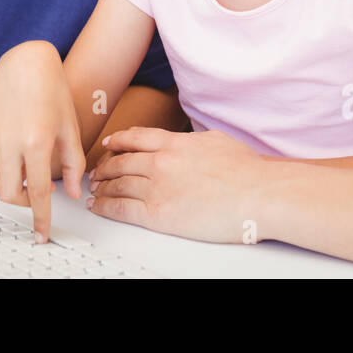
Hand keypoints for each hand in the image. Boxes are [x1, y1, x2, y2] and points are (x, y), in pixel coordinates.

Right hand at [0, 40, 86, 242]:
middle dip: (22, 201)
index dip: (41, 218)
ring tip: (13, 173)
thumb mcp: (70, 129)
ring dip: (0, 185)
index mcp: (37, 142)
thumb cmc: (52, 92)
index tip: (41, 234)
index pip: (38, 193)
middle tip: (31, 192)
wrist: (28, 63)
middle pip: (8, 193)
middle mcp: (10, 141)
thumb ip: (73, 164)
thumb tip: (74, 193)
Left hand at [87, 128, 266, 243]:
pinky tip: (99, 206)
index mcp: (176, 143)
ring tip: (94, 190)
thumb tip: (187, 143)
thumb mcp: (216, 142)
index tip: (109, 143)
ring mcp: (157, 188)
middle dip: (105, 166)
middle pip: (121, 161)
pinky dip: (105, 207)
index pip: (137, 138)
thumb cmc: (247, 172)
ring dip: (102, 187)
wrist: (258, 194)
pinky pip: (122, 209)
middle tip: (97, 171)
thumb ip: (194, 141)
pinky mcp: (158, 215)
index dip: (118, 141)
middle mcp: (161, 162)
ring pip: (117, 184)